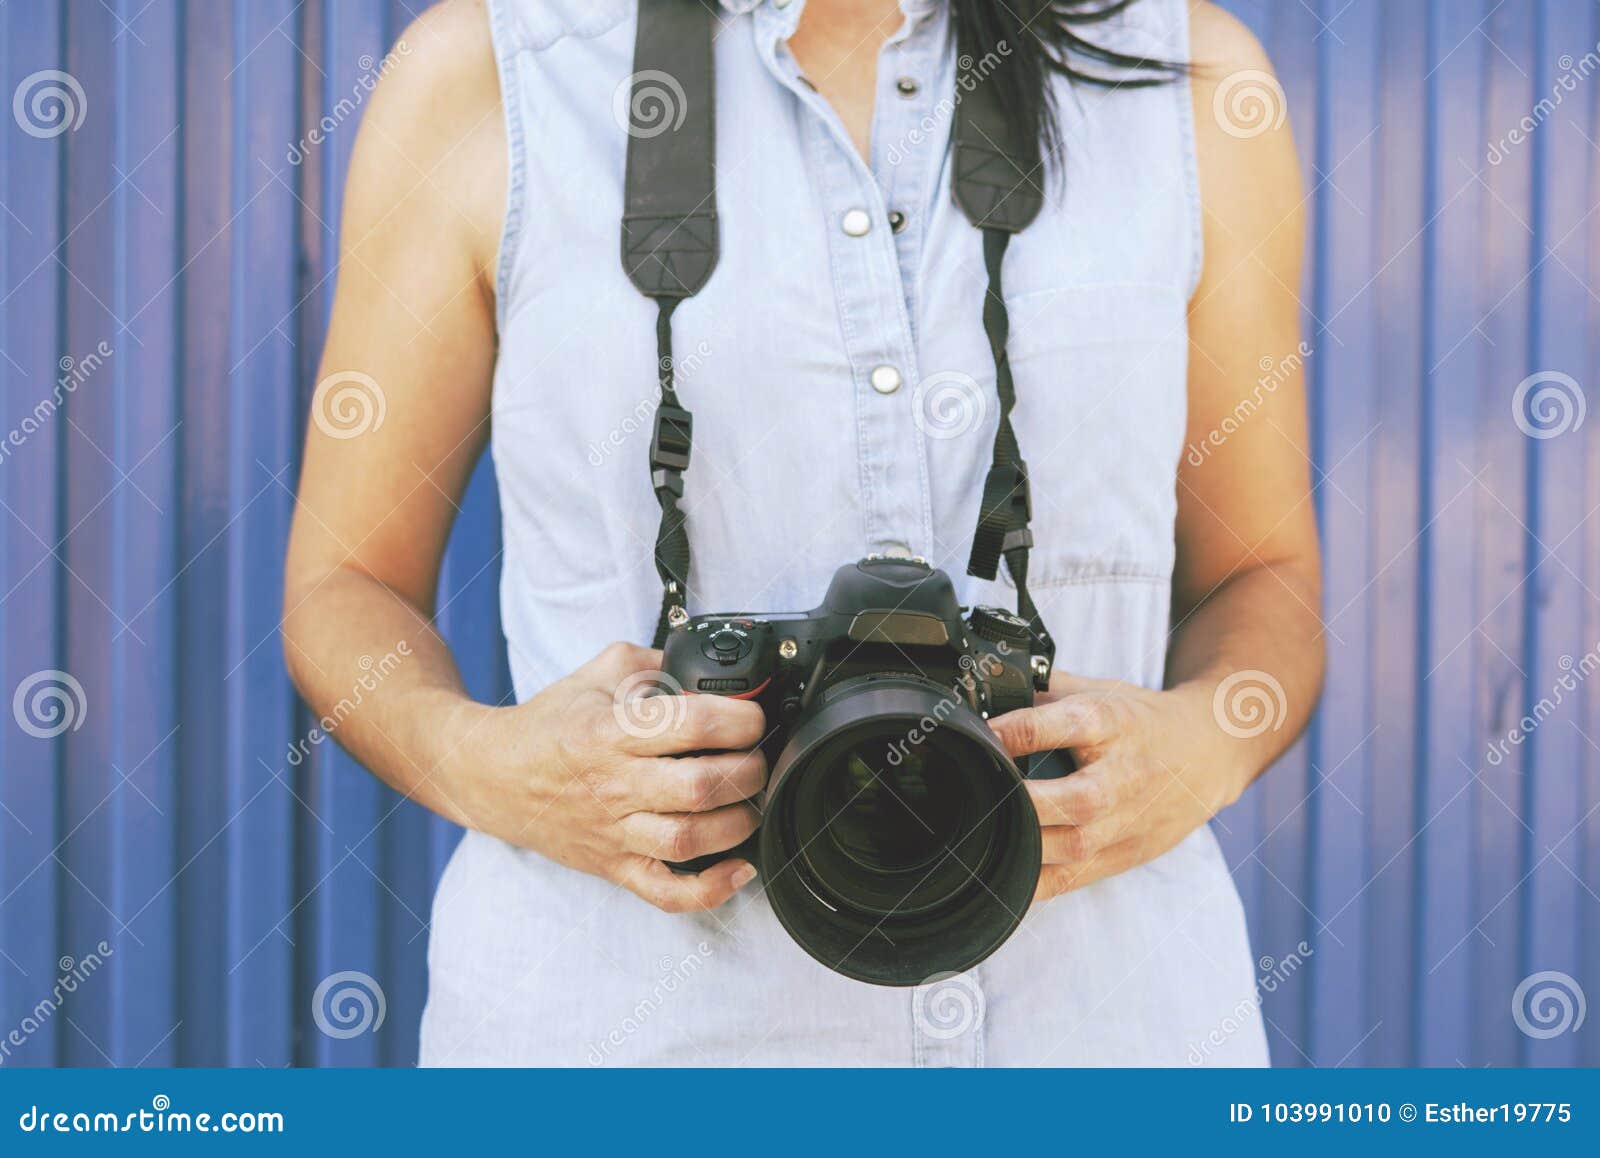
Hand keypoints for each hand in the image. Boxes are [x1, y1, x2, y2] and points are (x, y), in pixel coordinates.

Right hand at [445, 642, 767, 911]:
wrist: (491, 775)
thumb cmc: (548, 725)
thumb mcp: (597, 674)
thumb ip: (653, 664)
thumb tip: (702, 666)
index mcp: (610, 731)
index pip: (688, 725)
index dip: (737, 719)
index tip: (752, 716)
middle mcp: (613, 784)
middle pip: (698, 786)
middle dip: (747, 771)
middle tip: (758, 758)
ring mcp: (613, 831)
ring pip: (688, 840)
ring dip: (737, 823)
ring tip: (749, 801)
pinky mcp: (614, 866)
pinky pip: (667, 893)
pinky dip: (711, 890)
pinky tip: (738, 868)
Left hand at [988, 672, 1246, 902]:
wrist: (1208, 753)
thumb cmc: (1140, 719)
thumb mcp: (1098, 689)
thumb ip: (1041, 688)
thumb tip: (980, 689)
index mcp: (1109, 724)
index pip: (1056, 727)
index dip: (1008, 732)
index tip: (973, 735)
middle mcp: (1119, 777)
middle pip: (1072, 800)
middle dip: (1020, 801)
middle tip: (974, 794)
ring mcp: (1124, 822)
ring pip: (1070, 847)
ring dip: (1020, 846)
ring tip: (975, 837)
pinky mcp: (1123, 855)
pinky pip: (1071, 879)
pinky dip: (1031, 884)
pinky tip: (997, 876)